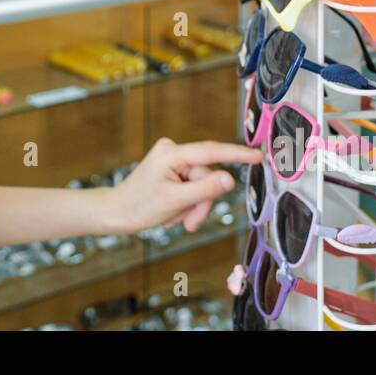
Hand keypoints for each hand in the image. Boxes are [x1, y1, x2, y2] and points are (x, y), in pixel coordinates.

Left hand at [103, 138, 262, 234]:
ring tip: (177, 220)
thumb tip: (230, 178)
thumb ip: (205, 190)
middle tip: (189, 223)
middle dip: (201, 202)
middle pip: (207, 176)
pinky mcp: (173, 169)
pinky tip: (173, 212)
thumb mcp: (175, 202)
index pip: (211, 152)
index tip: (258, 155)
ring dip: (193, 207)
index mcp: (171, 153)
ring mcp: (173, 159)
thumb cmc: (139, 206)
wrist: (117, 213)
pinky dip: (187, 203)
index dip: (236, 154)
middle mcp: (173, 150)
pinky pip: (193, 186)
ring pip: (202, 185)